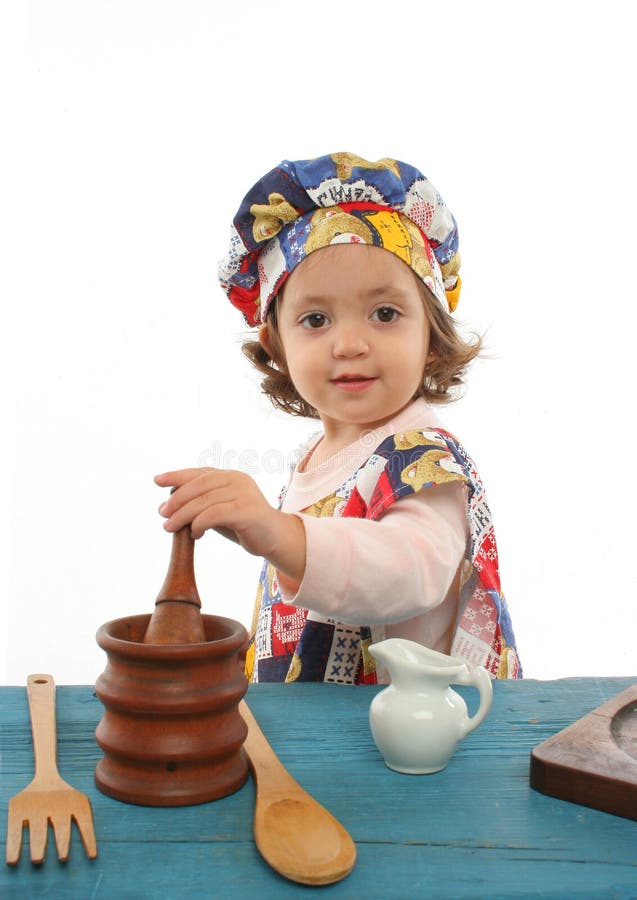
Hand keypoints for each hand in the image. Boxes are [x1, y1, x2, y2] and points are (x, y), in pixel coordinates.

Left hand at [154, 468, 305, 583]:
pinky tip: (195, 534)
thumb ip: (201, 504)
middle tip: (162, 513)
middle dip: (176, 500)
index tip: (157, 480)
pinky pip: (215, 514)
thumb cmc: (245, 526)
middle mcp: (238, 480)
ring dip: (182, 515)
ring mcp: (244, 493)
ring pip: (204, 501)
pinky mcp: (247, 510)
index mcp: (231, 476)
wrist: (275, 539)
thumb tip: (168, 504)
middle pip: (199, 486)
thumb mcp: (220, 511)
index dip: (177, 475)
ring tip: (169, 527)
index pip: (200, 473)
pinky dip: (199, 524)